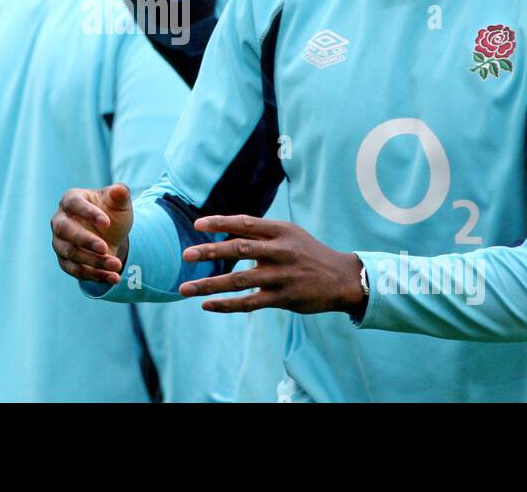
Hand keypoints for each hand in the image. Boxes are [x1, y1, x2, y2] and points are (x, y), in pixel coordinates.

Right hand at [51, 184, 133, 284]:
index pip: (74, 204)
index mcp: (70, 200)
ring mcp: (59, 242)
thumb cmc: (111, 214)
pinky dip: (95, 275)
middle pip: (65, 230)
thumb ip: (120, 195)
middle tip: (105, 247)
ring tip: (116, 264)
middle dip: (85, 240)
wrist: (110, 237)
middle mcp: (59, 221)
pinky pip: (76, 270)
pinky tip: (113, 277)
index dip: (88, 213)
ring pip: (71, 253)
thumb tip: (120, 189)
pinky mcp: (65, 261)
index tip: (107, 223)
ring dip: (94, 261)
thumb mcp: (119, 204)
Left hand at [178, 215, 364, 315]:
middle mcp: (280, 251)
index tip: (198, 225)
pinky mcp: (283, 298)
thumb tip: (224, 232)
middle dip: (210, 251)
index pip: (245, 223)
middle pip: (239, 248)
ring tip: (185, 288)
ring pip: (239, 280)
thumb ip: (260, 233)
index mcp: (280, 231)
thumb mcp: (289, 234)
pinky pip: (249, 303)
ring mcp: (281, 276)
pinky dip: (226, 305)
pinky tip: (207, 305)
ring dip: (209, 284)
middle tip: (186, 254)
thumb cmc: (308, 253)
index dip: (221, 223)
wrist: (341, 278)